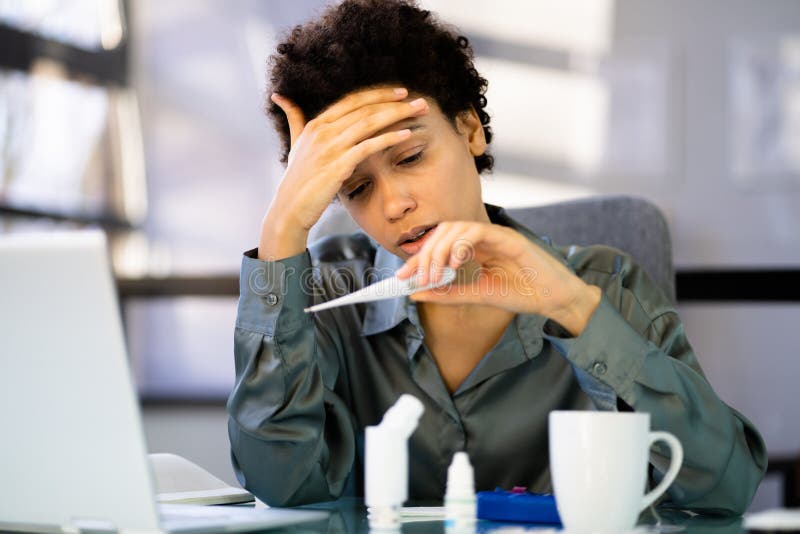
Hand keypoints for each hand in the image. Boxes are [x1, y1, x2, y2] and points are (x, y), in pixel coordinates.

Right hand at [258, 87, 428, 259]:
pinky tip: (406, 133)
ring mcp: (330, 148)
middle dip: (395, 102)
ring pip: (369, 122)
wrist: (290, 208)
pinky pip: (369, 146)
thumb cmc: (297, 179)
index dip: (378, 94)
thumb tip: (279, 97)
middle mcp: (323, 131)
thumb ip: (294, 119)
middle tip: (419, 100)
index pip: (353, 101)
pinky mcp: (338, 165)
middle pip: (365, 109)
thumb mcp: (294, 144)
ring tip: (419, 111)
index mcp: (316, 124)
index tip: (399, 92)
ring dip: (398, 114)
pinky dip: (389, 137)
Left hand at [395, 221, 601, 335]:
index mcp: (474, 248)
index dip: (418, 257)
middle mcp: (483, 237)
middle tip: (414, 277)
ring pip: (456, 227)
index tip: (402, 276)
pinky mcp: (509, 238)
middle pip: (443, 231)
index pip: (439, 243)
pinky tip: (454, 264)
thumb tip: (415, 292)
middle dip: (424, 253)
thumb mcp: (478, 295)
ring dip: (439, 250)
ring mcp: (496, 234)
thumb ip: (448, 293)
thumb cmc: (523, 293)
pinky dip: (461, 245)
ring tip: (433, 274)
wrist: (555, 299)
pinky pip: (478, 232)